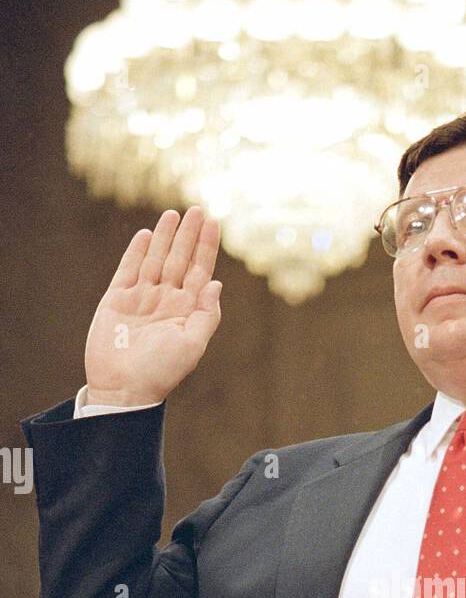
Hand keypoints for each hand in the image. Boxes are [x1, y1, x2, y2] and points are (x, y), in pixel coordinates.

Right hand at [84, 206, 221, 405]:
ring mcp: (142, 298)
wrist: (123, 387)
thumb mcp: (192, 346)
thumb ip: (207, 316)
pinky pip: (129, 269)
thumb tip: (216, 283)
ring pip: (156, 260)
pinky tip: (146, 235)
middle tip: (196, 210)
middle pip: (179, 260)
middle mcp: (166, 300)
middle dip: (188, 235)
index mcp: (187, 311)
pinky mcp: (118, 299)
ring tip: (173, 214)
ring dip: (165, 238)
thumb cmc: (160, 372)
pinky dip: (136, 252)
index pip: (200, 271)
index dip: (206, 247)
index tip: (213, 223)